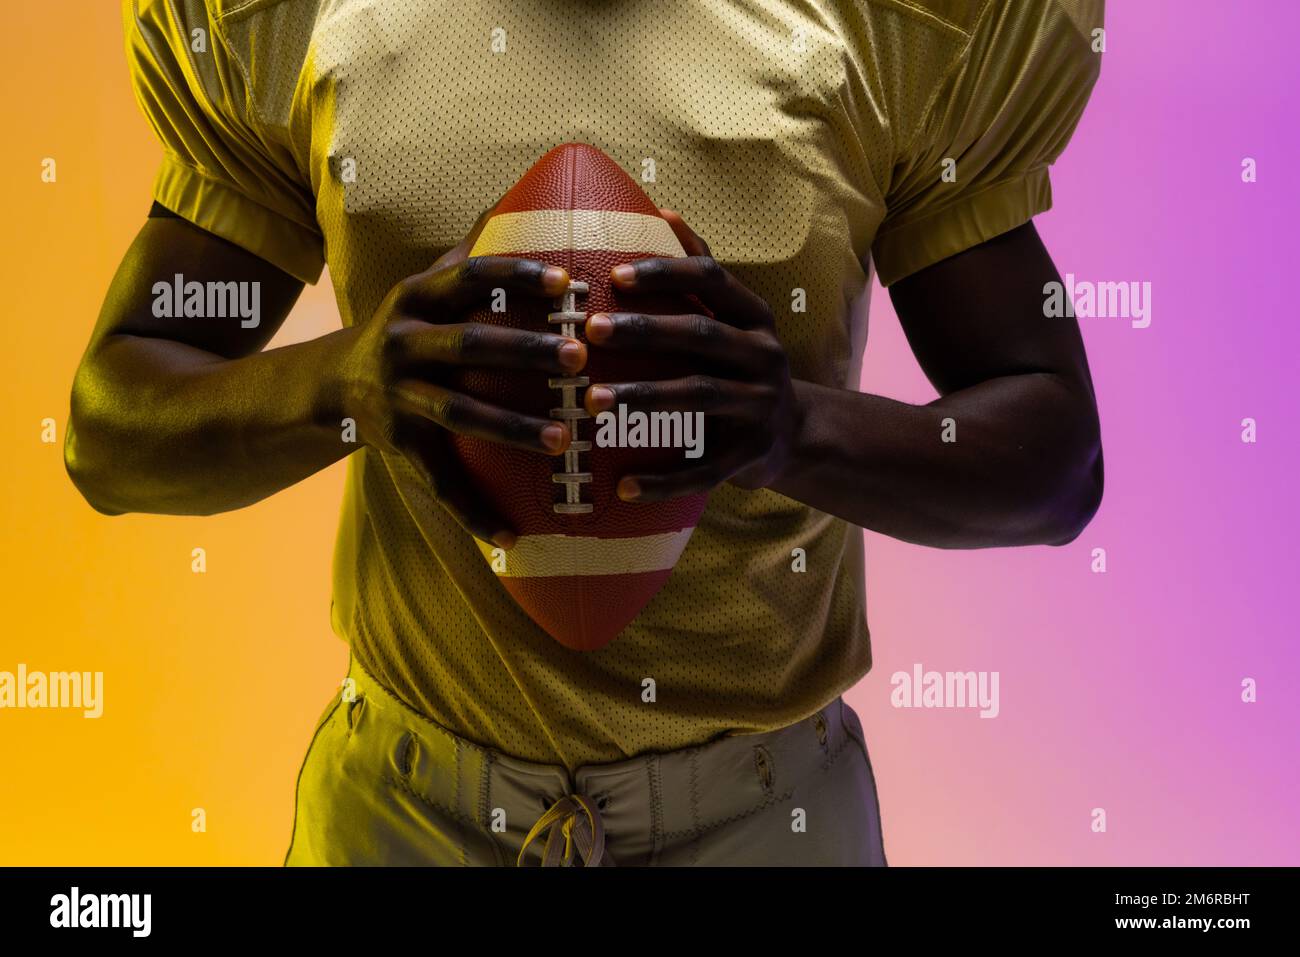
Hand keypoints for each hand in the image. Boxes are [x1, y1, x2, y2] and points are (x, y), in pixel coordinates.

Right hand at [332, 206, 584, 545]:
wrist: (330, 385)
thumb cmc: (408, 328)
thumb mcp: (428, 287)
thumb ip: (475, 254)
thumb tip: (529, 197)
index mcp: (417, 298)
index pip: (471, 278)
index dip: (517, 276)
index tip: (567, 281)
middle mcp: (401, 343)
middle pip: (469, 346)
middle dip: (526, 351)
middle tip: (581, 358)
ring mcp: (397, 398)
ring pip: (458, 414)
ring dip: (513, 428)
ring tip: (564, 440)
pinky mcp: (397, 447)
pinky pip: (439, 484)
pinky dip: (475, 514)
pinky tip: (515, 536)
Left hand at [583, 210, 798, 501]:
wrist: (798, 435)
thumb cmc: (743, 365)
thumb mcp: (736, 319)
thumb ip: (702, 273)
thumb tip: (662, 210)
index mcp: (754, 317)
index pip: (712, 279)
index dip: (664, 273)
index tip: (614, 275)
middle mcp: (763, 356)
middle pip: (701, 336)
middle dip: (644, 330)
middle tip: (589, 332)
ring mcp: (759, 408)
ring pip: (699, 396)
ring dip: (643, 396)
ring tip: (590, 400)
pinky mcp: (750, 457)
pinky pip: (703, 471)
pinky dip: (663, 481)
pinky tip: (622, 486)